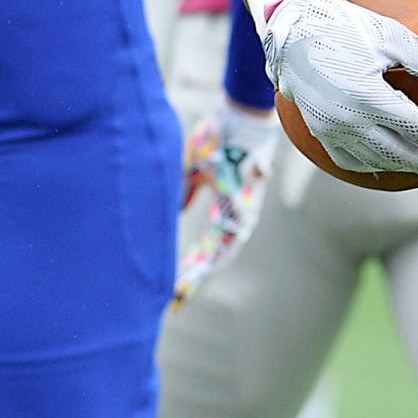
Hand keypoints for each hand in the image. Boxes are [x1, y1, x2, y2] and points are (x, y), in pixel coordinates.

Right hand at [172, 101, 279, 307]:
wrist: (240, 115)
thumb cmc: (219, 137)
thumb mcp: (193, 168)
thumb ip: (184, 192)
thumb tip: (171, 212)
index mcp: (224, 207)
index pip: (205, 244)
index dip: (189, 266)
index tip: (172, 289)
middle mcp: (236, 214)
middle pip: (213, 254)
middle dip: (192, 278)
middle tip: (172, 303)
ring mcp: (243, 210)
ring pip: (222, 251)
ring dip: (199, 273)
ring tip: (180, 293)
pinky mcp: (245, 203)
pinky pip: (228, 237)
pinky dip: (210, 256)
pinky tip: (196, 272)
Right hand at [262, 0, 417, 184]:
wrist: (291, 28)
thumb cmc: (347, 26)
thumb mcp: (391, 34)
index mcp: (368, 97)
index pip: (416, 127)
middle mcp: (348, 119)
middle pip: (397, 153)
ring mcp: (330, 128)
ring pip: (372, 160)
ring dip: (400, 167)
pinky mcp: (316, 129)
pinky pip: (345, 158)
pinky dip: (368, 165)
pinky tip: (381, 164)